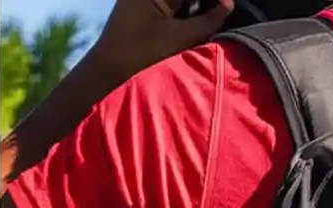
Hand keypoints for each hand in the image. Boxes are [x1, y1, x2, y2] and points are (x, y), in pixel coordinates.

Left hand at [92, 0, 233, 76]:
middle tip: (224, 12)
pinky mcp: (142, 13)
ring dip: (197, 9)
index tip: (229, 6)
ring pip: (180, 1)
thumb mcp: (180, 37)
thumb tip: (229, 3)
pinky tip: (198, 27)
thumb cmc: (141, 55)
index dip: (216, 0)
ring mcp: (144, 2)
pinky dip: (185, 15)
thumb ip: (209, 20)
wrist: (103, 75)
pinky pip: (170, 8)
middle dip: (207, 4)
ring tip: (213, 22)